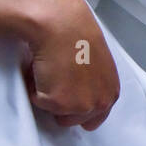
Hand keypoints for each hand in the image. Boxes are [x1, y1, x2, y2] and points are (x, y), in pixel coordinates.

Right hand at [24, 0, 119, 129]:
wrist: (61, 24)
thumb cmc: (76, 34)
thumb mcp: (98, 62)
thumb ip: (94, 82)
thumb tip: (79, 88)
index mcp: (111, 93)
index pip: (95, 117)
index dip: (78, 108)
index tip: (68, 97)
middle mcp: (100, 103)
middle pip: (73, 121)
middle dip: (61, 104)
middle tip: (57, 77)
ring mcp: (80, 106)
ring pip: (55, 114)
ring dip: (47, 96)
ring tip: (49, 71)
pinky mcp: (58, 103)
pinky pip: (38, 103)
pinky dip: (33, 88)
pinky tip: (40, 68)